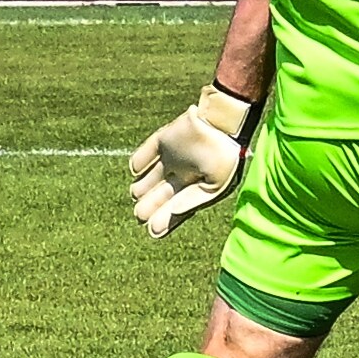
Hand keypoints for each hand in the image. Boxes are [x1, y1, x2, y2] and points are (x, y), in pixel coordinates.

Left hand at [129, 85, 255, 238]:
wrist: (222, 127)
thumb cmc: (223, 161)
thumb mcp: (211, 189)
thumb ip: (189, 203)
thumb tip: (171, 216)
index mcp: (198, 186)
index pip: (178, 206)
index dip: (165, 218)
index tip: (152, 231)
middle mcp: (185, 173)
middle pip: (162, 193)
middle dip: (151, 205)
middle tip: (139, 215)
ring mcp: (174, 156)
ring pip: (153, 176)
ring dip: (143, 186)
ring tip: (136, 195)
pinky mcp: (165, 139)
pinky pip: (148, 152)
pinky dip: (140, 161)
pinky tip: (135, 170)